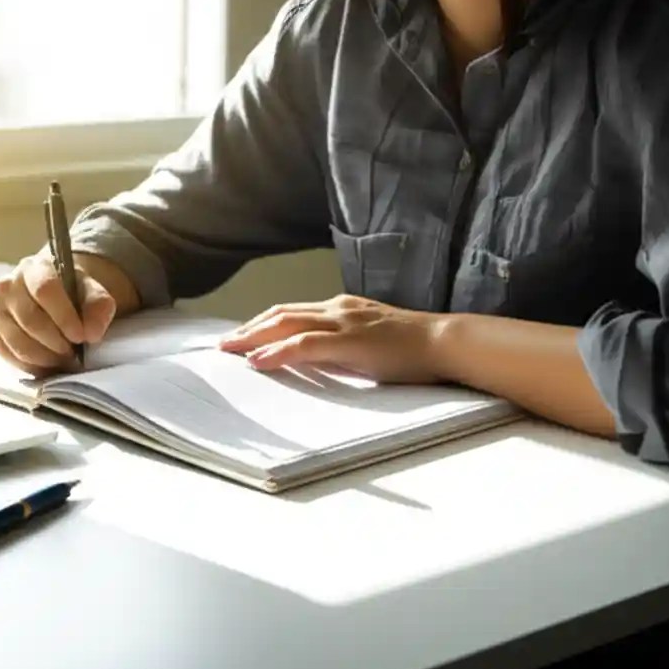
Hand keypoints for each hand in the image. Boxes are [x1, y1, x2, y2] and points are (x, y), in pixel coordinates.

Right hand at [0, 254, 121, 376]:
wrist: (53, 297)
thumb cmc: (72, 293)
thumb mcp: (92, 292)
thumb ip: (99, 307)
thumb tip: (92, 334)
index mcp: (34, 268)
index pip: (45, 290)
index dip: (64, 317)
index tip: (81, 336)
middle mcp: (8, 286)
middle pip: (30, 320)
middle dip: (56, 342)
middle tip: (74, 352)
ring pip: (18, 342)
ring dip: (45, 357)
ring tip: (64, 359)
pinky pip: (9, 356)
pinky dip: (32, 366)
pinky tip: (48, 365)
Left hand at [218, 295, 444, 383]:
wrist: (444, 342)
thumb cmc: (412, 349)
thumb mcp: (368, 344)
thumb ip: (340, 348)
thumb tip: (314, 360)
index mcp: (341, 308)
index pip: (293, 312)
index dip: (264, 323)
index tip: (243, 335)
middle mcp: (337, 308)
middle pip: (281, 314)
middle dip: (250, 327)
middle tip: (225, 342)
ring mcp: (342, 321)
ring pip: (286, 324)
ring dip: (254, 337)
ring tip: (230, 350)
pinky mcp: (349, 340)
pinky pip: (304, 344)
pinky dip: (277, 352)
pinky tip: (257, 360)